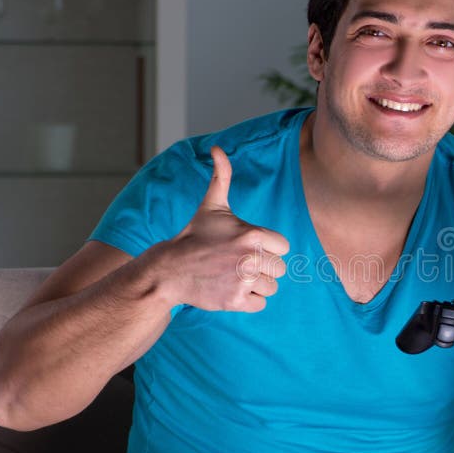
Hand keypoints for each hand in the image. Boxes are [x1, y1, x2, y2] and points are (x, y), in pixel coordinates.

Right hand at [162, 145, 289, 311]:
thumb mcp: (211, 205)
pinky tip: (231, 290)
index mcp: (254, 234)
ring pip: (272, 288)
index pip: (283, 248)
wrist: (169, 269)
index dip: (268, 249)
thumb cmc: (195, 236)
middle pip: (279, 270)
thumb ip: (222, 176)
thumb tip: (216, 148)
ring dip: (256, 286)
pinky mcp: (235, 301)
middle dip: (262, 268)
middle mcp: (252, 257)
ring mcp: (244, 280)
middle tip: (237, 264)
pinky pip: (260, 304)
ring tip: (234, 276)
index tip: (246, 247)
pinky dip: (248, 301)